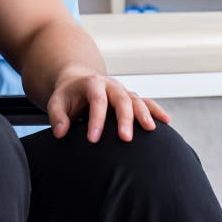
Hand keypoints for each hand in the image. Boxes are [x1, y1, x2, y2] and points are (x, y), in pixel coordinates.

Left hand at [46, 72, 170, 142]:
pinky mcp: (130, 98)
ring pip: (136, 99)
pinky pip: (146, 101)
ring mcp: (122, 91)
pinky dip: (155, 110)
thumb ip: (57, 116)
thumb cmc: (68, 96)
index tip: (93, 139)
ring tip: (150, 129)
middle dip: (124, 118)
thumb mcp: (56, 101)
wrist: (78, 82)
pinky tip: (166, 121)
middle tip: (125, 138)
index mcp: (92, 83)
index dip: (96, 119)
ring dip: (144, 113)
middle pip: (120, 98)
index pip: (97, 99)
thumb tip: (60, 132)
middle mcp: (110, 85)